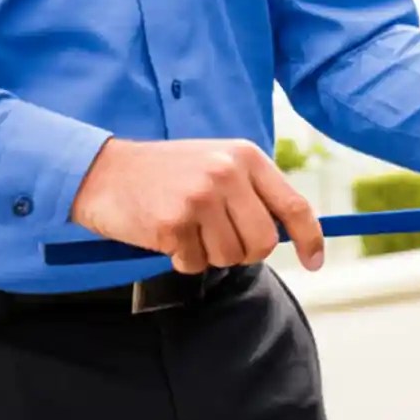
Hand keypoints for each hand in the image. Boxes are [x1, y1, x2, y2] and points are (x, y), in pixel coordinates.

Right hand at [71, 138, 323, 273]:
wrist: (105, 171)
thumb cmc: (169, 175)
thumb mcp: (218, 165)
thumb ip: (254, 193)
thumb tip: (293, 234)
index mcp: (246, 156)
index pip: (294, 206)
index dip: (310, 239)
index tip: (314, 262)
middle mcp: (227, 173)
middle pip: (263, 242)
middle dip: (245, 252)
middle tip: (218, 239)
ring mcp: (200, 197)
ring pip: (230, 257)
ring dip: (209, 254)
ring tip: (188, 229)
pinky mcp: (173, 222)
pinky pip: (195, 263)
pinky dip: (182, 258)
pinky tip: (166, 234)